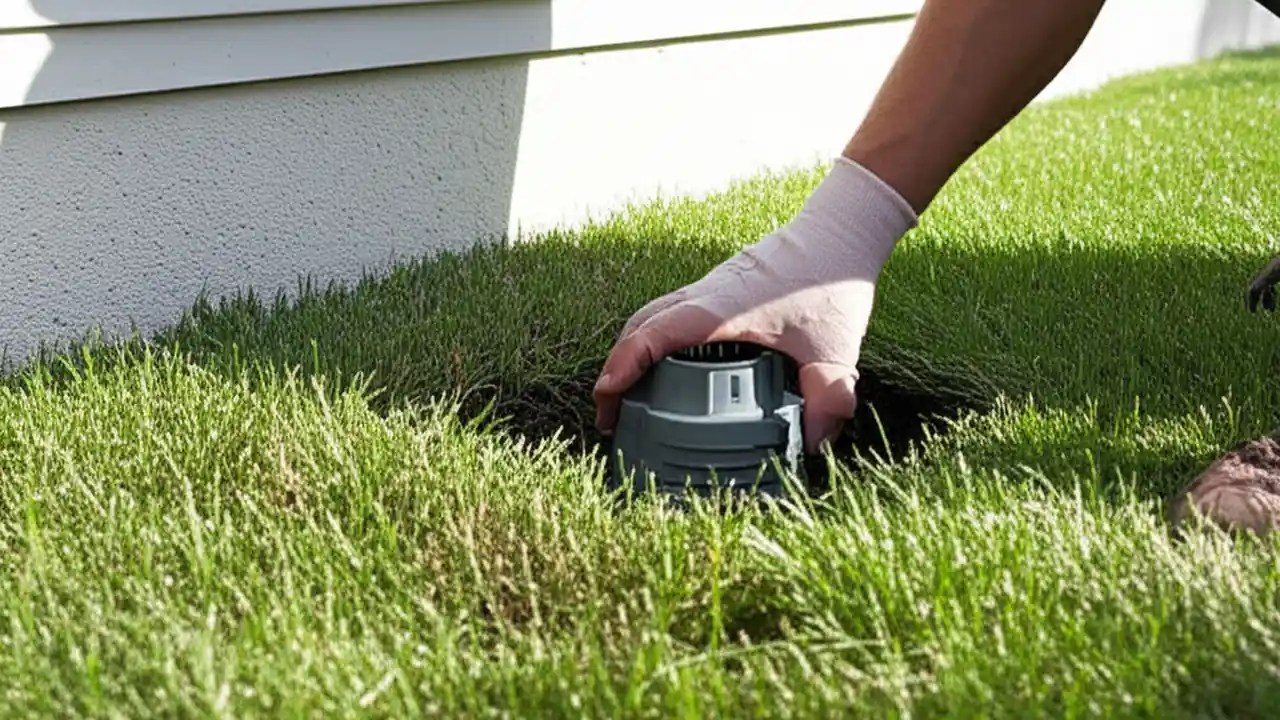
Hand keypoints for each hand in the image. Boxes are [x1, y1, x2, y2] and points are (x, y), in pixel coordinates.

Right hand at [593, 156, 917, 452]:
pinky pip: (671, 314)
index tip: (606, 400)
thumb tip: (813, 447)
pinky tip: (673, 371)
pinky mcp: (719, 289)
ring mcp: (708, 289)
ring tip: (633, 397)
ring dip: (633, 354)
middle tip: (613, 414)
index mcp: (719, 310)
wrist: (841, 231)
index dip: (622, 367)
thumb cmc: (833, 281)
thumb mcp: (835, 352)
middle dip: (617, 369)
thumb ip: (828, 402)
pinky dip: (655, 341)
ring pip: (651, 318)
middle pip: (638, 327)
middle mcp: (703, 296)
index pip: (651, 335)